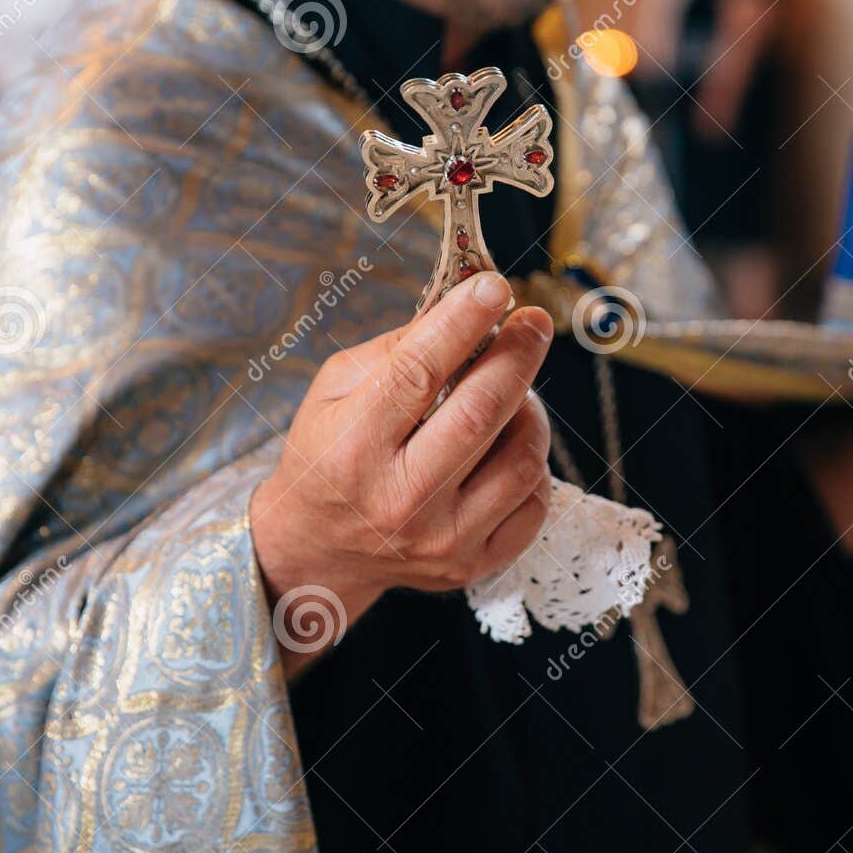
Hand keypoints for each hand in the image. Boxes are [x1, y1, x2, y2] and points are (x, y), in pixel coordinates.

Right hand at [250, 272, 553, 674]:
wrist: (318, 550)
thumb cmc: (327, 456)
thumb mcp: (334, 392)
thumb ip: (397, 350)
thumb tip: (465, 307)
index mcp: (353, 450)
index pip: (418, 374)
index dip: (463, 322)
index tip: (494, 286)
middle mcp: (399, 501)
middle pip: (481, 414)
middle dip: (517, 354)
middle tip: (533, 321)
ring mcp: (442, 540)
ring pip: (521, 459)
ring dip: (529, 409)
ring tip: (513, 390)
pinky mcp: (472, 566)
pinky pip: (533, 502)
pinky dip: (531, 462)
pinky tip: (508, 443)